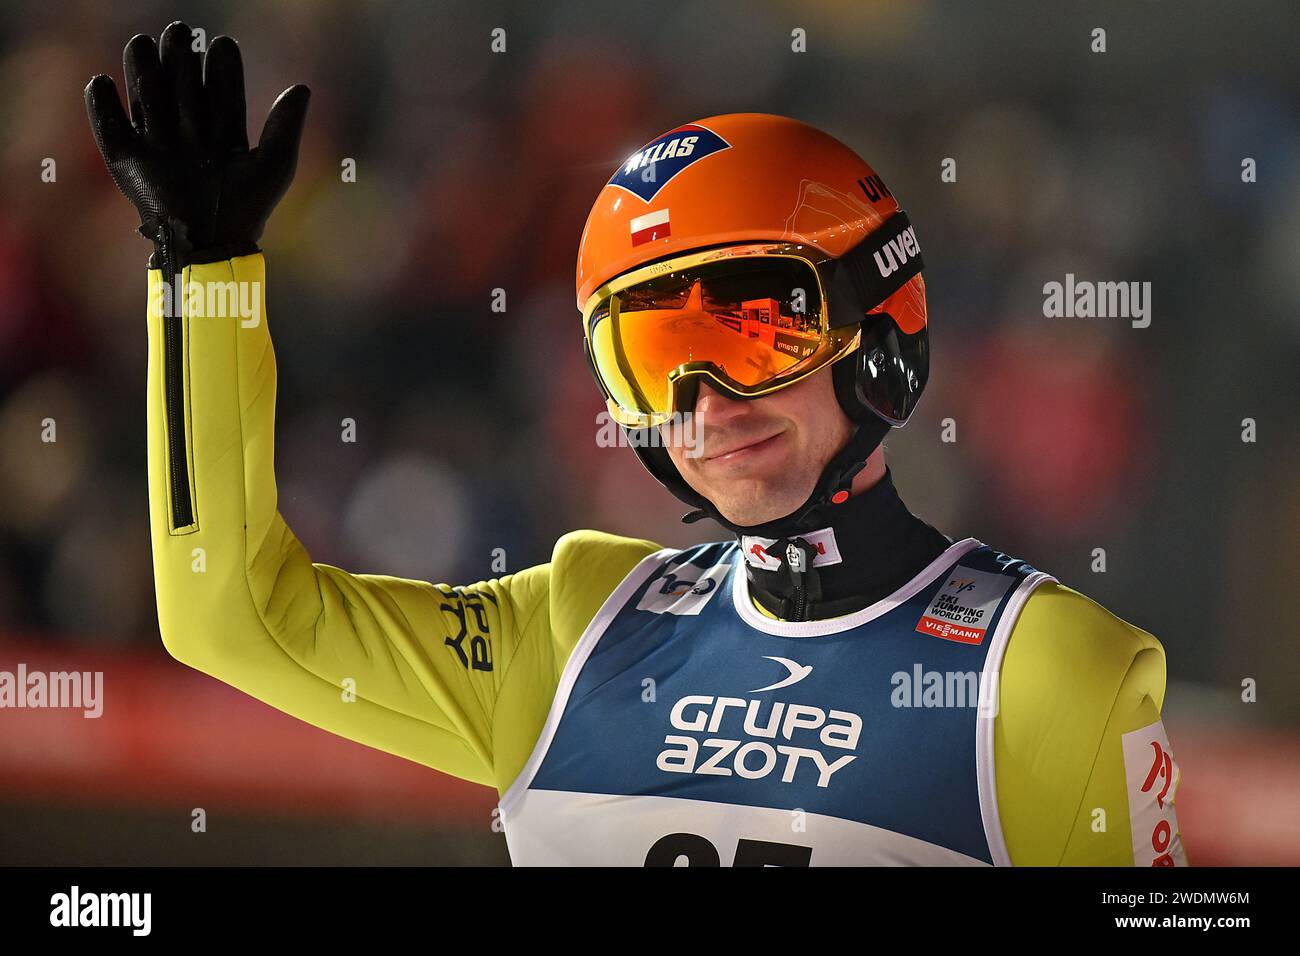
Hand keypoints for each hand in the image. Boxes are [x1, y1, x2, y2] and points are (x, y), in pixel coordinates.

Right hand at [84, 20, 309, 267]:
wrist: (212, 244)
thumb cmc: (248, 208)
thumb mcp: (275, 165)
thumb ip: (286, 126)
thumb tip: (303, 86)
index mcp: (222, 134)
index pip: (220, 90)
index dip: (221, 66)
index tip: (224, 45)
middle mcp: (188, 134)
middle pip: (180, 85)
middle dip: (179, 57)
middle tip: (179, 33)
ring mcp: (157, 145)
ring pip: (145, 95)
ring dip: (142, 68)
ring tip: (143, 44)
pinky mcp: (127, 161)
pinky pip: (107, 126)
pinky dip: (101, 104)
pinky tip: (103, 82)